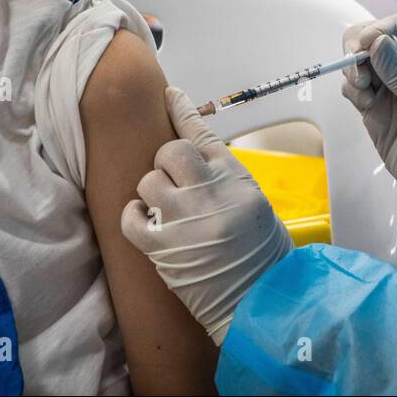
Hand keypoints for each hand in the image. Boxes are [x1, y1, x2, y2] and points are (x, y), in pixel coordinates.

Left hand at [122, 87, 292, 344]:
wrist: (263, 302)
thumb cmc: (264, 257)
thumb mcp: (256, 206)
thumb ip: (226, 181)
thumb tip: (198, 164)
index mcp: (235, 179)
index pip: (202, 133)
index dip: (182, 110)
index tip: (170, 94)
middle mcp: (208, 192)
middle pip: (171, 151)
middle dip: (167, 163)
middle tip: (174, 183)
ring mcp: (184, 219)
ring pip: (148, 181)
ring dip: (152, 193)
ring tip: (165, 210)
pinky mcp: (163, 248)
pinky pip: (131, 218)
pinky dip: (133, 217)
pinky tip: (142, 220)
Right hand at [342, 13, 396, 204]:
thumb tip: (376, 42)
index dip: (382, 29)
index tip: (366, 45)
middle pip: (375, 40)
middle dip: (359, 47)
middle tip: (355, 66)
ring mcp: (393, 92)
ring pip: (360, 64)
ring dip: (353, 70)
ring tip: (362, 90)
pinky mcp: (377, 113)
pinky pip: (355, 90)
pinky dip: (351, 90)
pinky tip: (364, 104)